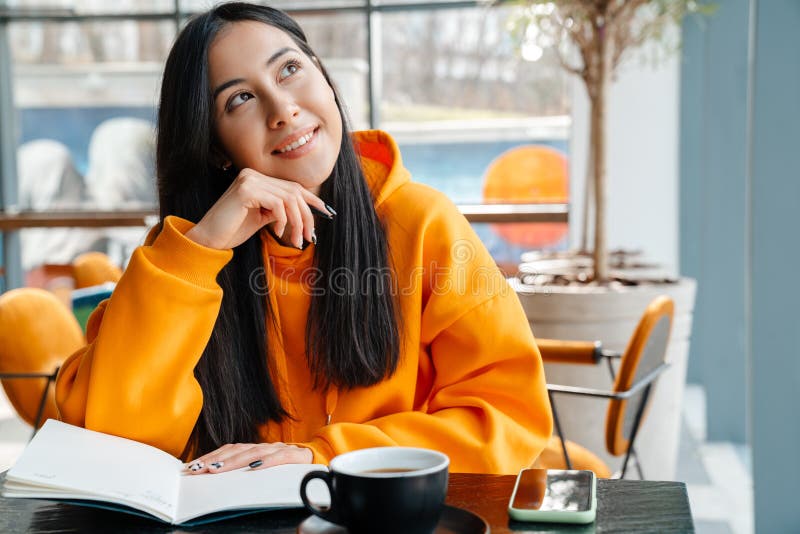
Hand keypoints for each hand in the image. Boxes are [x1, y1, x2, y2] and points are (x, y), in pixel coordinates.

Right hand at [185, 168, 331, 249]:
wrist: (208, 239)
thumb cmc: (233, 230)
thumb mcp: (262, 217)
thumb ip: (279, 210)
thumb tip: (303, 213)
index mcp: (257, 179)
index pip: (291, 186)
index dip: (312, 199)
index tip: (327, 212)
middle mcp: (253, 174)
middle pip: (293, 192)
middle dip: (306, 216)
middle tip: (309, 237)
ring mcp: (249, 180)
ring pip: (288, 199)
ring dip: (296, 222)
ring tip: (296, 240)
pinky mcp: (246, 190)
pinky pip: (277, 204)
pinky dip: (282, 220)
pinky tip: (278, 232)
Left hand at [185, 442, 312, 474]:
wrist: (320, 458)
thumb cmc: (289, 468)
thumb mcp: (265, 468)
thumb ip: (246, 469)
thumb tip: (215, 474)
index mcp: (256, 449)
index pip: (229, 450)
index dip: (210, 456)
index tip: (192, 466)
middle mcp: (265, 447)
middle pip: (236, 451)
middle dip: (215, 460)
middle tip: (198, 470)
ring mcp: (279, 450)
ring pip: (253, 453)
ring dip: (233, 461)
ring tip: (217, 470)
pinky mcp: (295, 456)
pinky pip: (280, 458)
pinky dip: (267, 462)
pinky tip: (254, 468)